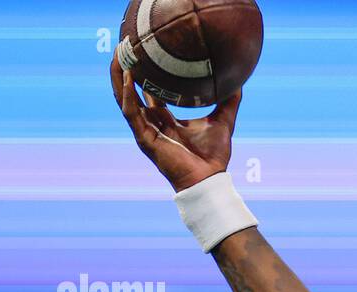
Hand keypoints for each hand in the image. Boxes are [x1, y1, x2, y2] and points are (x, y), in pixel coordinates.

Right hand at [110, 57, 241, 192]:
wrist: (210, 179)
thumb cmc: (214, 156)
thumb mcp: (224, 120)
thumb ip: (230, 101)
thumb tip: (239, 81)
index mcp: (166, 120)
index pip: (150, 92)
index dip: (145, 74)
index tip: (143, 52)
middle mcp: (153, 124)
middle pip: (131, 92)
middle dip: (125, 71)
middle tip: (123, 47)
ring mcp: (146, 131)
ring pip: (124, 99)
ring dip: (118, 77)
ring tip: (116, 56)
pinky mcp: (144, 138)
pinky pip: (131, 112)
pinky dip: (127, 94)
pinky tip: (127, 76)